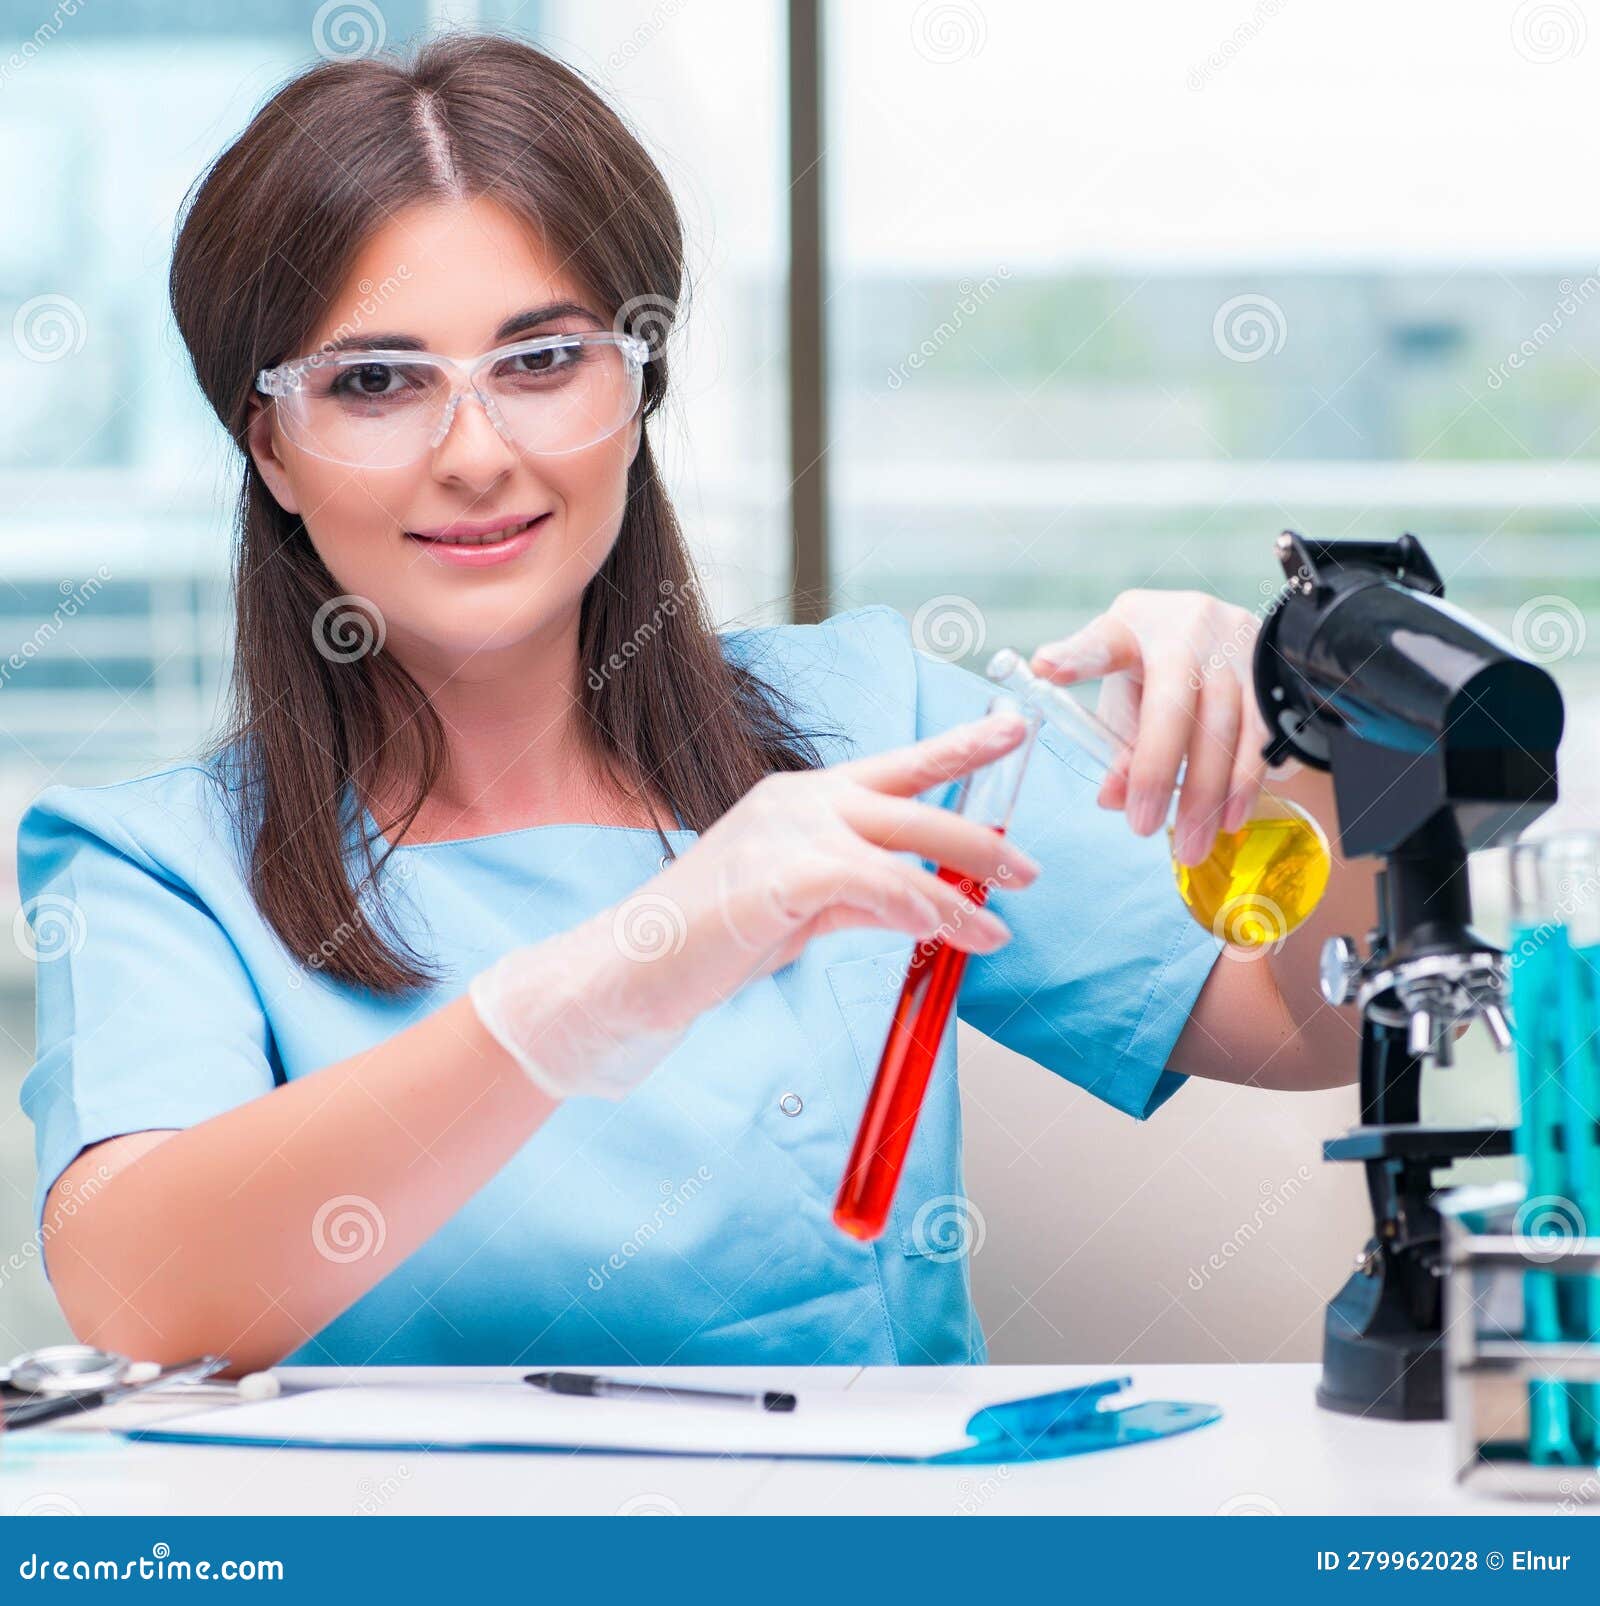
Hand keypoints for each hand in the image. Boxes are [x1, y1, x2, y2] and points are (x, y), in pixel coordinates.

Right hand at [470, 711, 1040, 1099]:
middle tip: (1030, 872)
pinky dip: (912, 904)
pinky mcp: (775, 875)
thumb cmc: (716, 935)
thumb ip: (861, 893)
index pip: (898, 765)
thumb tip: (923, 903)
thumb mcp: (804, 907)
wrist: (636, 967)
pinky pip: (866, 882)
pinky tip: (939, 927)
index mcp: (807, 798)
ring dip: (958, 892)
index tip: (1012, 727)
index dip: (960, 745)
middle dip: (981, 839)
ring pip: (900, 847)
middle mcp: (801, 801)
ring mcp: (785, 832)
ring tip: (996, 929)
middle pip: (914, 805)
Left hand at [1032, 590, 1273, 865]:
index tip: (1045, 669)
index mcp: (1133, 626)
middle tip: (1142, 828)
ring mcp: (1237, 645)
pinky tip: (1231, 819)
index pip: (1102, 642)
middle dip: (1156, 773)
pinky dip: (1246, 784)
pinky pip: (1263, 735)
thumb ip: (1117, 749)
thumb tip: (1115, 800)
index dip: (1075, 656)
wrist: (1231, 642)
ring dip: (1207, 794)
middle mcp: (1187, 627)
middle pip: (1173, 703)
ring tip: (1191, 845)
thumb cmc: (1160, 677)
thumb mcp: (1129, 702)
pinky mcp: (1274, 673)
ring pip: (1225, 726)